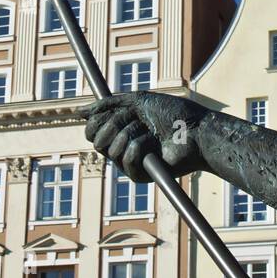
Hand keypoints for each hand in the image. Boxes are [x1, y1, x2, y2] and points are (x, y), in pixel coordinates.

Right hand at [82, 92, 210, 181]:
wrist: (196, 130)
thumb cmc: (174, 114)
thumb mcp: (138, 101)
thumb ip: (110, 104)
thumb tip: (80, 111)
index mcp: (120, 129)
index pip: (92, 130)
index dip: (95, 122)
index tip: (108, 113)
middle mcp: (122, 147)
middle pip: (97, 140)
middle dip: (116, 123)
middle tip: (136, 119)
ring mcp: (130, 163)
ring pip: (112, 148)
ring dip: (133, 132)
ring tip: (152, 133)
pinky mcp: (139, 175)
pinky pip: (126, 158)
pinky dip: (141, 145)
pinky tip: (155, 145)